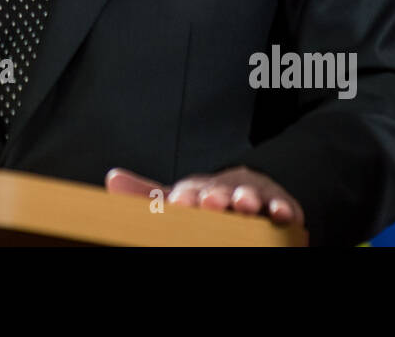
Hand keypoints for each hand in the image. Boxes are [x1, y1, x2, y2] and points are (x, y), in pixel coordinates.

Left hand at [105, 166, 304, 226]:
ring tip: (245, 204)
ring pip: (250, 196)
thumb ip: (147, 194)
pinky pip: (282, 206)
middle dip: (215, 196)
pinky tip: (281, 214)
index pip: (188, 191)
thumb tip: (112, 178)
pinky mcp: (278, 204)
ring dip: (247, 199)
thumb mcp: (178, 197)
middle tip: (211, 201)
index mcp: (196, 189)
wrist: (245, 189)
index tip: (180, 202)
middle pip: (219, 191)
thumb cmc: (205, 198)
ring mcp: (252, 196)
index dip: (185, 196)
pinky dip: (282, 208)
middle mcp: (224, 189)